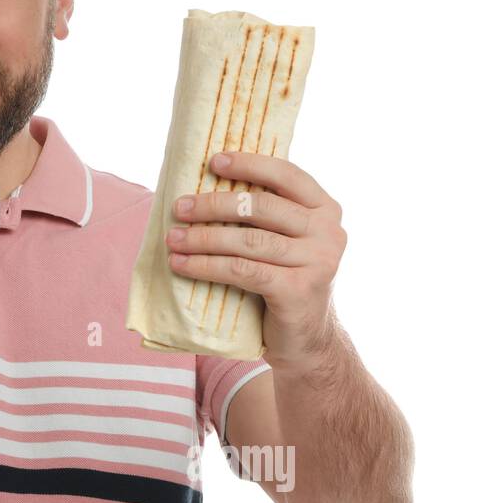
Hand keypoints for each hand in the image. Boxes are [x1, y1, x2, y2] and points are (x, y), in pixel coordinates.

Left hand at [165, 150, 346, 364]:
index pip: (287, 175)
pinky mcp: (298, 291)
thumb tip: (205, 185)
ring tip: (172, 239)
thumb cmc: (284, 280)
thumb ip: (265, 215)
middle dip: (213, 205)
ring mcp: (318, 262)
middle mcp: (329, 232)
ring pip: (248, 241)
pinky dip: (207, 266)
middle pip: (261, 207)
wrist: (305, 340)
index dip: (250, 164)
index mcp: (326, 209)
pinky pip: (243, 271)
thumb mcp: (284, 241)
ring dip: (203, 238)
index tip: (213, 162)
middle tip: (179, 208)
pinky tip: (182, 265)